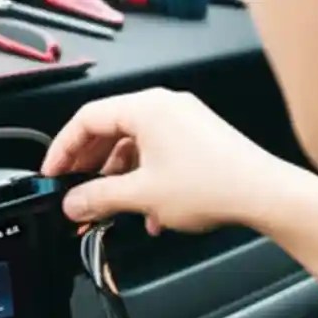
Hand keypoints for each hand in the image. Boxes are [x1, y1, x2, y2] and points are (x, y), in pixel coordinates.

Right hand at [41, 88, 301, 234]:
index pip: (87, 119)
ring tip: (109, 206)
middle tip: (75, 191)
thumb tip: (73, 203)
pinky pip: (157, 153)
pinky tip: (146, 210)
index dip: (62, 148)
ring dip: (117, 177)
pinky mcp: (199, 139)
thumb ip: (98, 198)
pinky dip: (143, 178)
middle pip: (110, 130)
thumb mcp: (141, 195)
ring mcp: (184, 121)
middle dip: (89, 165)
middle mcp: (165, 107)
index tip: (53, 173)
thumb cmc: (213, 185)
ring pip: (134, 145)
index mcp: (146, 108)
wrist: (264, 194)